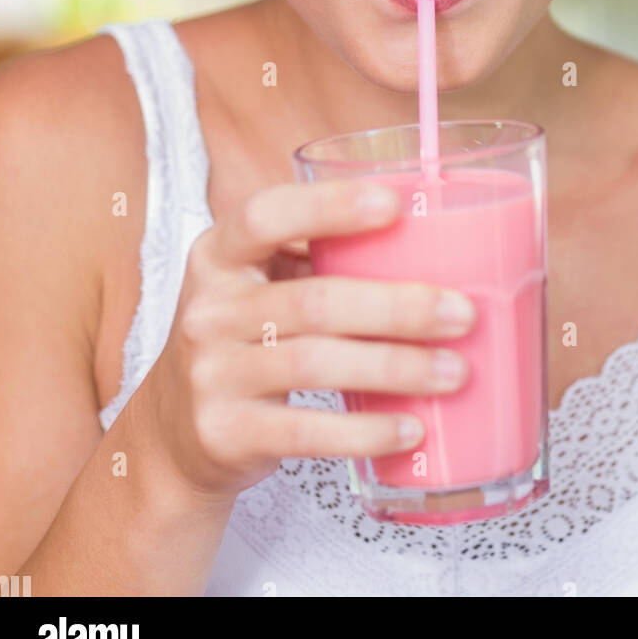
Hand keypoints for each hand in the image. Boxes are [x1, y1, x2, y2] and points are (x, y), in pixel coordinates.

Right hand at [138, 178, 475, 499]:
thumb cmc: (243, 339)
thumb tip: (430, 241)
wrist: (174, 433)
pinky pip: (305, 432)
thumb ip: (314, 257)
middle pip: (314, 300)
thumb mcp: (256, 285)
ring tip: (454, 371)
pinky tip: (411, 427)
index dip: (329, 207)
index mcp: (218, 254)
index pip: (266, 216)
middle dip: (399, 306)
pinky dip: (365, 430)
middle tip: (463, 313)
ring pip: (316, 364)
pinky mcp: (224, 433)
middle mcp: (208, 309)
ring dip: (396, 367)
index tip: (395, 205)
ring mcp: (211, 373)